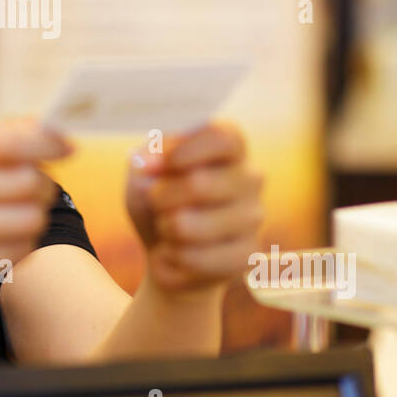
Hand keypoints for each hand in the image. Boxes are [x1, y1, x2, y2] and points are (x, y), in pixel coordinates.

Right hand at [0, 116, 73, 309]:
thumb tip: (46, 127)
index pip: (5, 141)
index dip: (46, 142)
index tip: (68, 145)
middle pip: (25, 181)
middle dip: (41, 183)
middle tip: (36, 187)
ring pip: (28, 218)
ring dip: (35, 215)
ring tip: (18, 213)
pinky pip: (17, 251)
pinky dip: (22, 242)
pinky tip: (4, 238)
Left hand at [124, 121, 263, 296]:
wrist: (167, 252)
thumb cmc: (158, 202)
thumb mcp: (143, 173)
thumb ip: (145, 160)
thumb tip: (146, 162)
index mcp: (230, 147)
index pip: (220, 137)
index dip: (181, 151)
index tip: (151, 166)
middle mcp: (250, 177)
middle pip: (198, 184)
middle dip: (160, 198)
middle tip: (155, 203)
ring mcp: (253, 217)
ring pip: (187, 225)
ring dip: (164, 229)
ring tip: (168, 229)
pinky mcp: (247, 254)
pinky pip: (193, 259)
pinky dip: (170, 259)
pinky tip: (176, 254)